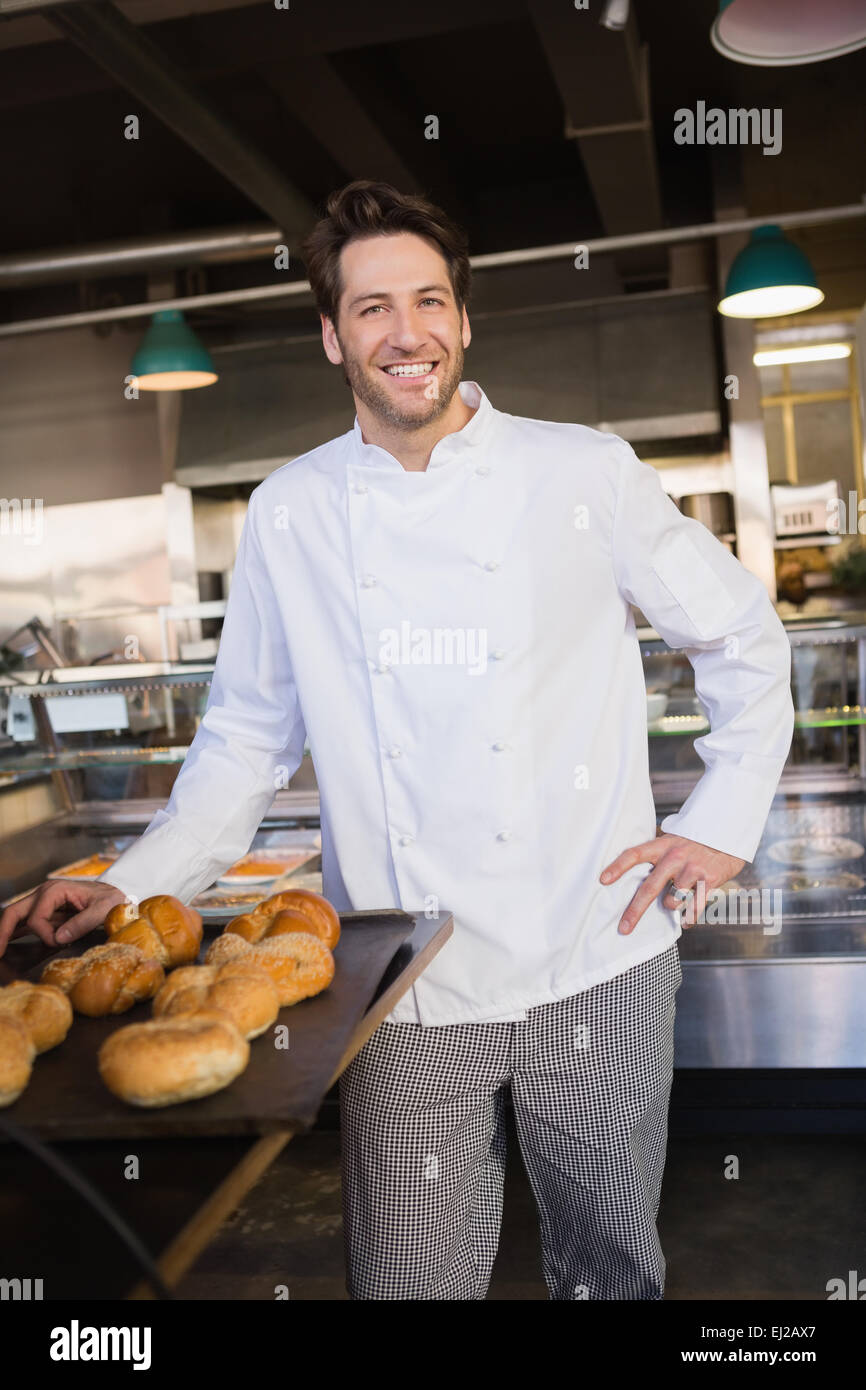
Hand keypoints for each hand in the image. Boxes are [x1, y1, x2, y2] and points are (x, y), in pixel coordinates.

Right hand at [0, 879, 128, 957]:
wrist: (118, 893)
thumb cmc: (111, 899)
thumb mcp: (102, 910)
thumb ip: (81, 923)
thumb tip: (58, 938)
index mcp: (55, 891)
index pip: (36, 917)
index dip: (43, 935)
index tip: (59, 943)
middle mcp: (44, 894)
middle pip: (14, 911)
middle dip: (3, 931)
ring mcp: (43, 902)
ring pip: (16, 916)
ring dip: (7, 932)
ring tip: (0, 950)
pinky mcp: (46, 911)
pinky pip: (25, 922)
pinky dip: (15, 932)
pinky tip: (7, 944)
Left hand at [599, 834, 745, 934]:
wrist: (727, 834)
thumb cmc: (694, 843)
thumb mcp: (672, 842)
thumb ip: (656, 858)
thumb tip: (634, 883)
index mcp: (662, 846)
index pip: (634, 854)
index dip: (617, 866)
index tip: (602, 880)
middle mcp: (675, 857)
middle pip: (649, 887)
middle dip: (635, 911)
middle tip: (624, 928)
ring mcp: (693, 868)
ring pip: (672, 900)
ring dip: (670, 905)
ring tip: (676, 899)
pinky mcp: (710, 880)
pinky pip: (695, 907)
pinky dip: (689, 918)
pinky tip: (685, 922)